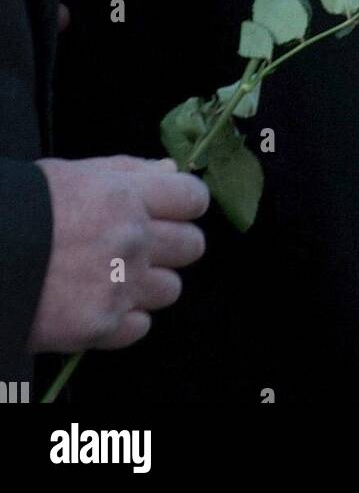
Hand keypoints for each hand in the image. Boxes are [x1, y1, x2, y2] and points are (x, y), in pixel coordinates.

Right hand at [28, 156, 208, 352]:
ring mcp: (121, 285)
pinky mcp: (103, 325)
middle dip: (174, 245)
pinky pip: (141, 326)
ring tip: (117, 277)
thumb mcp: (76, 173)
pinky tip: (100, 303)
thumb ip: (129, 170)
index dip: (186, 204)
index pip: (193, 198)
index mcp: (128, 197)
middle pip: (192, 246)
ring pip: (170, 290)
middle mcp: (133, 241)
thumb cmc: (27, 207)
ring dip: (149, 284)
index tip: (174, 210)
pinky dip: (126, 318)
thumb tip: (170, 170)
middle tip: (145, 246)